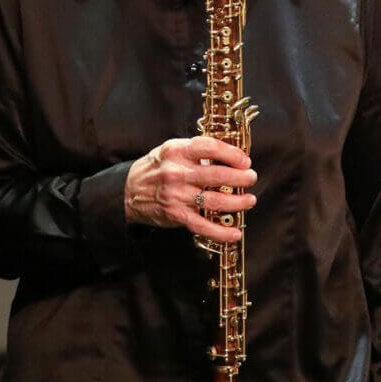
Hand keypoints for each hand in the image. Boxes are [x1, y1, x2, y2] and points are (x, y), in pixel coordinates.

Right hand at [123, 136, 255, 243]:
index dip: (232, 154)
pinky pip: (203, 226)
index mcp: (177, 151)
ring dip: (238, 202)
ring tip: (249, 201)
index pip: (210, 148)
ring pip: (216, 201)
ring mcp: (177, 195)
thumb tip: (230, 155)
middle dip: (241, 178)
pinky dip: (221, 232)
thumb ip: (197, 151)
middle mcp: (177, 172)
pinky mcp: (177, 215)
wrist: (129, 191)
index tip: (245, 160)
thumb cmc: (157, 168)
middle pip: (218, 175)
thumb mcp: (172, 150)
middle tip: (251, 178)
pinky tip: (234, 233)